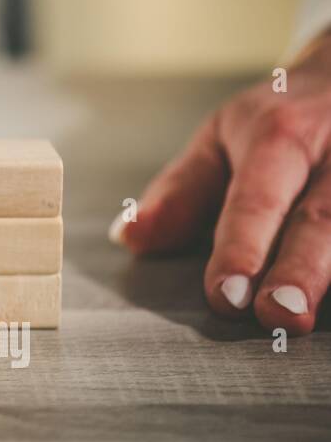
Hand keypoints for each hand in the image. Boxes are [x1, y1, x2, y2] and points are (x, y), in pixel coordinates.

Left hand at [115, 33, 330, 334]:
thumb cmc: (279, 120)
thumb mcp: (222, 138)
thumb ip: (180, 192)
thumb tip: (129, 237)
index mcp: (280, 136)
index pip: (257, 200)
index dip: (242, 249)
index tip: (224, 297)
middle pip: (322, 220)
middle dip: (301, 270)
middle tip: (277, 315)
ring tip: (307, 321)